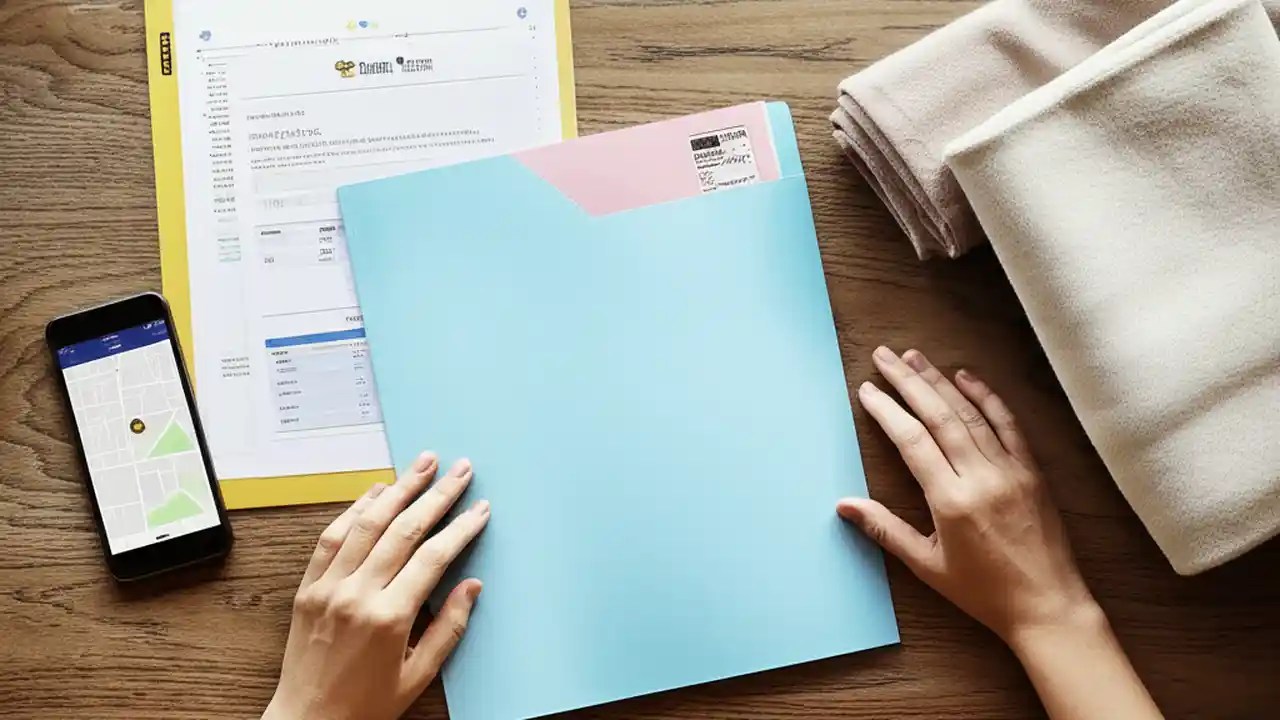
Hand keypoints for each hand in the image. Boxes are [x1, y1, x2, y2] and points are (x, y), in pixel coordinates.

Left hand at [263, 453, 489, 719]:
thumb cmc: (366, 706)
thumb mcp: (419, 675)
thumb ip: (448, 627)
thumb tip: (472, 585)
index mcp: (389, 617)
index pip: (433, 557)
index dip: (460, 528)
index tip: (480, 509)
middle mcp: (356, 595)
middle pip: (403, 529)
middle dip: (436, 495)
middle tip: (460, 469)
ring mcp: (328, 587)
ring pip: (366, 523)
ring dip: (398, 489)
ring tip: (422, 464)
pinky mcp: (308, 588)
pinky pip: (331, 538)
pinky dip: (354, 510)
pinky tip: (375, 492)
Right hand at [837, 347, 1096, 643]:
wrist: (1048, 605)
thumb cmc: (984, 592)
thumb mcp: (927, 565)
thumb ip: (885, 530)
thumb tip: (843, 505)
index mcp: (951, 501)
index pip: (912, 441)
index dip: (888, 411)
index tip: (868, 390)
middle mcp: (980, 477)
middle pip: (938, 416)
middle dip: (908, 381)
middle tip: (884, 356)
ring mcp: (1009, 470)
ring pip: (969, 413)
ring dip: (940, 381)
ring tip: (915, 357)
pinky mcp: (1031, 471)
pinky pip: (1007, 424)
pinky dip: (987, 397)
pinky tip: (966, 377)